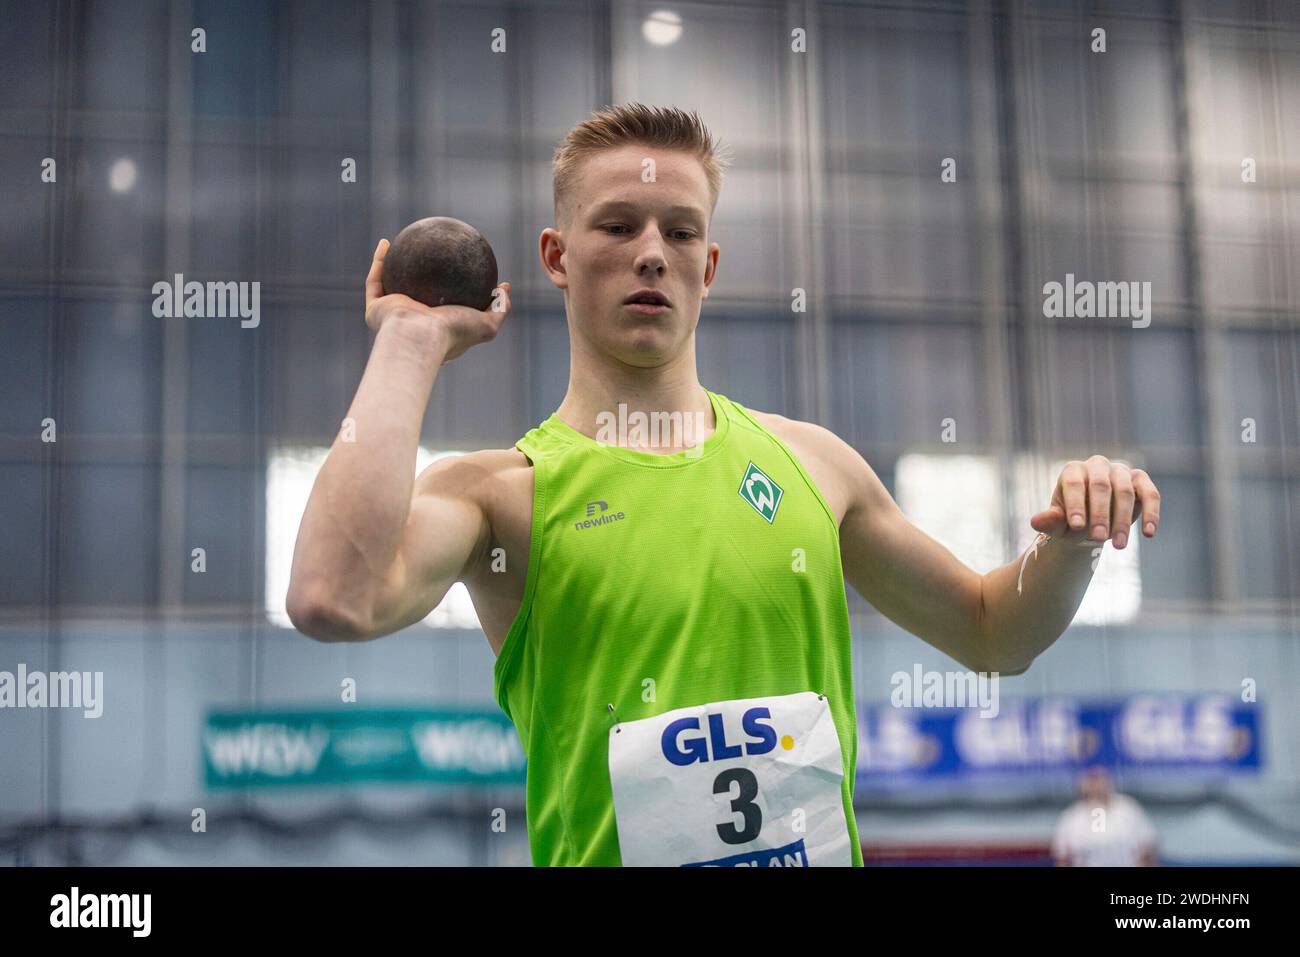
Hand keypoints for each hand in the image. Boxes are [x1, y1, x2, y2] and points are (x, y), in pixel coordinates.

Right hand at [363, 237, 511, 361]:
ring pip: (391, 285)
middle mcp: (414, 324)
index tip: (462, 268)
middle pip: (417, 294)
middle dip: (421, 276)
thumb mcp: (486, 325)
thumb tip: (505, 290)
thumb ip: (499, 310)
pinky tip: (386, 242)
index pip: (446, 309)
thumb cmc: (452, 333)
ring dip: (394, 265)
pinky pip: (375, 280)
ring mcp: (393, 317)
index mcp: (437, 331)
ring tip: (402, 241)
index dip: (453, 290)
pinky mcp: (376, 310)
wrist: (418, 339)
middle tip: (431, 252)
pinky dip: (379, 261)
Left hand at [1029, 455, 1160, 549]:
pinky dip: (1151, 513)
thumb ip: (1050, 521)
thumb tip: (1035, 521)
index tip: (1077, 526)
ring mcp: (1120, 470)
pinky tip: (1148, 534)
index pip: (1074, 483)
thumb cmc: (1072, 522)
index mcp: (1072, 471)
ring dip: (1123, 519)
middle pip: (1100, 486)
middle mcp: (1096, 465)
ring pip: (1125, 491)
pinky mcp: (1140, 480)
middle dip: (1100, 514)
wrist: (1093, 525)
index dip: (1076, 504)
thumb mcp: (1058, 525)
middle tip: (1098, 538)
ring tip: (1119, 545)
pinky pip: (1150, 494)